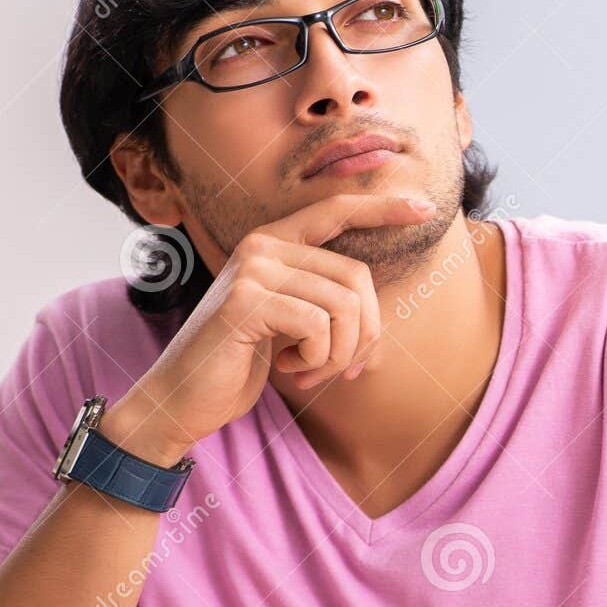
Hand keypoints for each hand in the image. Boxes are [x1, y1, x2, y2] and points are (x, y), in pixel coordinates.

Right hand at [103, 193, 435, 463]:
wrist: (182, 399)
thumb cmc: (239, 364)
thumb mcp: (291, 330)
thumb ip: (327, 310)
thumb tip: (381, 328)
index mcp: (274, 244)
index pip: (336, 211)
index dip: (381, 208)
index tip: (424, 209)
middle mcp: (263, 245)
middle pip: (357, 278)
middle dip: (364, 335)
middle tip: (337, 368)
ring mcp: (253, 268)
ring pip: (345, 306)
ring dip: (339, 355)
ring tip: (309, 371)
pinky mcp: (246, 301)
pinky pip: (319, 327)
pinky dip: (316, 360)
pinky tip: (287, 368)